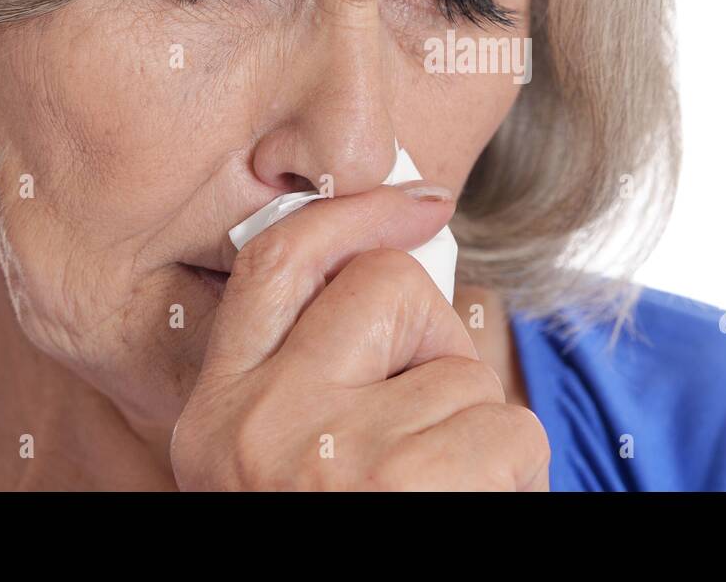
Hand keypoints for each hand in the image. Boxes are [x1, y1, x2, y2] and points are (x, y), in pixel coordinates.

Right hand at [169, 181, 550, 490]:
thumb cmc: (344, 524)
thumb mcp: (287, 456)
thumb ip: (317, 369)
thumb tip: (398, 258)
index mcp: (215, 418)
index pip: (274, 266)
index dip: (349, 216)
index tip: (416, 201)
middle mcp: (251, 429)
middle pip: (385, 290)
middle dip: (431, 345)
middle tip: (424, 433)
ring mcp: (325, 457)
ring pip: (461, 371)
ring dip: (476, 431)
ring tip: (439, 497)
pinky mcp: (404, 486)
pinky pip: (506, 426)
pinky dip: (511, 473)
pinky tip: (466, 511)